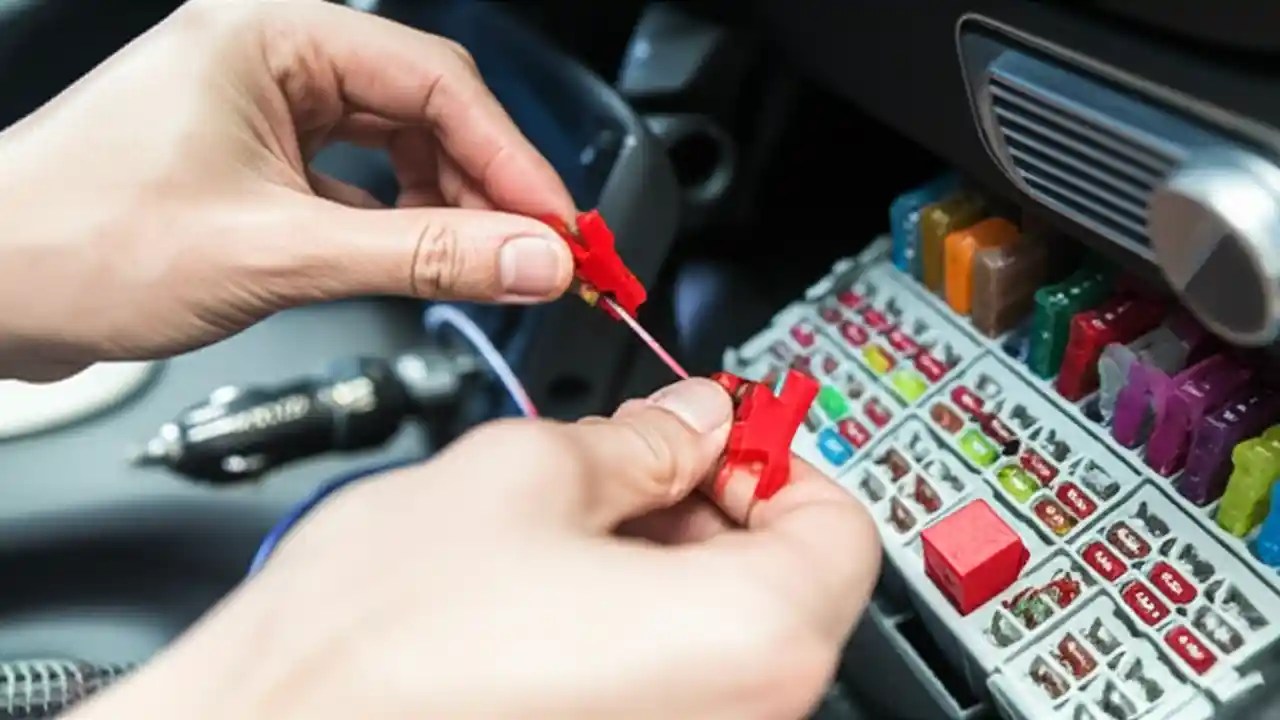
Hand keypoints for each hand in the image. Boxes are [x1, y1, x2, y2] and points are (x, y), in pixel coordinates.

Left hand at [0, 0, 575, 381]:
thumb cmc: (77, 243)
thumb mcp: (280, 252)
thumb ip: (421, 255)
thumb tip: (525, 259)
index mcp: (272, 34)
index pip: (438, 81)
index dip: (513, 161)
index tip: (559, 227)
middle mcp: (271, 55)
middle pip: (425, 109)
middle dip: (485, 188)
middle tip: (537, 255)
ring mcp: (263, 105)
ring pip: (396, 145)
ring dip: (445, 207)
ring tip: (480, 265)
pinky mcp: (255, 156)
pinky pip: (357, 176)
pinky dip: (396, 219)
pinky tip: (415, 258)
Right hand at [69, 378, 880, 719]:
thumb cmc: (371, 650)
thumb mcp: (526, 474)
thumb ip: (642, 440)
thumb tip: (691, 421)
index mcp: (751, 643)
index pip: (842, 527)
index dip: (777, 457)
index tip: (720, 434)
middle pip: (782, 585)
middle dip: (709, 507)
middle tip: (627, 464)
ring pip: (719, 636)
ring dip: (660, 565)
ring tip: (560, 529)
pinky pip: (668, 684)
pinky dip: (629, 629)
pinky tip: (544, 594)